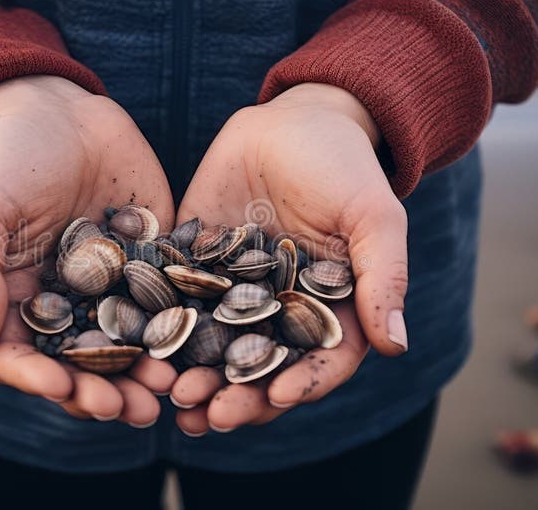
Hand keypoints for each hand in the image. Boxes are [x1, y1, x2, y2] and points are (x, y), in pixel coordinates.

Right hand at [0, 75, 175, 425]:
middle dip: (106, 392)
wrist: (63, 112)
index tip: (65, 391)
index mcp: (19, 303)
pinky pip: (174, 303)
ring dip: (150, 373)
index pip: (24, 360)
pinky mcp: (156, 264)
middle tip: (133, 409)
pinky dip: (187, 327)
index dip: (41, 382)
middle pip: (84, 366)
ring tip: (173, 389)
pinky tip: (207, 342)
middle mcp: (68, 306)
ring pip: (133, 345)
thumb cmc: (8, 160)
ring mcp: (115, 288)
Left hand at [172, 83, 408, 434]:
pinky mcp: (196, 267)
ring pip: (215, 346)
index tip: (275, 399)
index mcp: (329, 310)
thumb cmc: (345, 167)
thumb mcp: (373, 217)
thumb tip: (396, 345)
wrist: (292, 121)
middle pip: (261, 366)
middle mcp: (279, 310)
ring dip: (197, 377)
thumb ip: (382, 276)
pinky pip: (176, 303)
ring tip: (174, 398)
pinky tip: (141, 348)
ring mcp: (234, 291)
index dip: (300, 385)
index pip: (319, 361)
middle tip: (211, 415)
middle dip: (238, 396)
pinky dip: (161, 328)